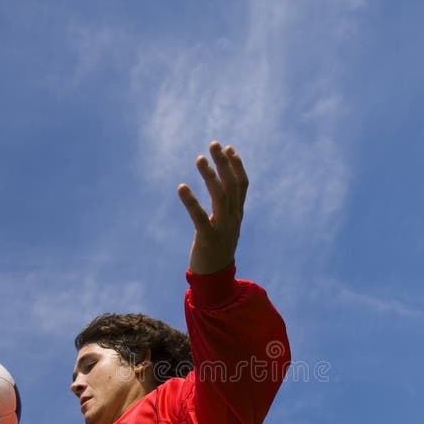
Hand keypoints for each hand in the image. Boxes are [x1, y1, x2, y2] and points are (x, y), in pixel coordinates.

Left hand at [178, 141, 247, 274]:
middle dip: (224, 163)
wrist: (215, 279)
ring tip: (199, 159)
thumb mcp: (226, 227)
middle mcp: (233, 219)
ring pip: (220, 197)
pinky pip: (200, 217)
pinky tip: (181, 188)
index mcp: (236, 215)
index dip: (236, 166)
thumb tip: (222, 190)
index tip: (228, 148)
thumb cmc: (216, 250)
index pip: (241, 185)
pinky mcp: (208, 239)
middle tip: (214, 144)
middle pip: (231, 185)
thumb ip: (225, 209)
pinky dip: (191, 202)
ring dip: (210, 176)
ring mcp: (222, 229)